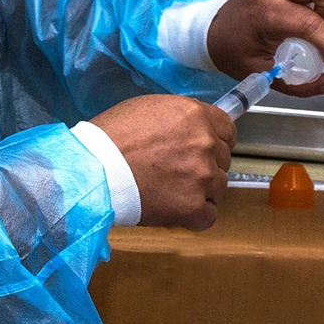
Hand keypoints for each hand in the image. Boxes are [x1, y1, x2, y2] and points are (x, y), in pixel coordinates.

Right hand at [90, 94, 234, 229]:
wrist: (95, 169)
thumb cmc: (112, 135)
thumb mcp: (150, 108)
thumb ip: (180, 118)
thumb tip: (193, 128)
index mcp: (196, 116)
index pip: (228, 129)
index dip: (215, 139)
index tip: (203, 148)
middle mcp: (206, 144)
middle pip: (223, 158)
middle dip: (204, 164)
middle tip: (177, 169)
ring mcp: (203, 177)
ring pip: (219, 187)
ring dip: (200, 189)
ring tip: (171, 189)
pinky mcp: (194, 207)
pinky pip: (209, 215)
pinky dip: (193, 215)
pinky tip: (174, 207)